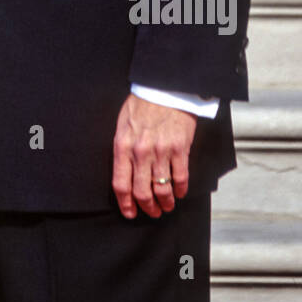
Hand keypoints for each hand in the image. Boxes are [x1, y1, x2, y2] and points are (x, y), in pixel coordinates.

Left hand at [112, 93, 196, 218]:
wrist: (163, 89)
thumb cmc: (141, 106)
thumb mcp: (122, 126)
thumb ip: (122, 150)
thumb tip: (124, 174)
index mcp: (123, 146)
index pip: (121, 184)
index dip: (125, 203)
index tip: (130, 212)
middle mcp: (140, 152)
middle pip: (142, 192)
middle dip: (147, 208)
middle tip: (152, 212)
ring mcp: (161, 151)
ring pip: (162, 189)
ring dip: (165, 203)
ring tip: (166, 206)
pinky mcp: (180, 149)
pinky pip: (180, 178)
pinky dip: (180, 190)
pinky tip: (179, 193)